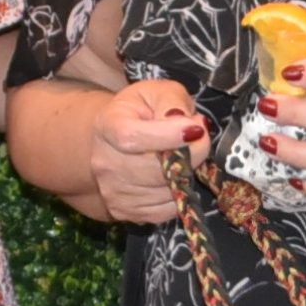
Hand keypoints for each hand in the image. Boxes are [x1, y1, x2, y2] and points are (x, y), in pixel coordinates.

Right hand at [90, 76, 210, 222]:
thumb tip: (191, 126)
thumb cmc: (140, 113)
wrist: (116, 142)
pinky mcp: (129, 213)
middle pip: (155, 170)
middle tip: (200, 138)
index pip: (132, 137)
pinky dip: (180, 192)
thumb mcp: (156, 92)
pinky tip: (174, 175)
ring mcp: (115, 192)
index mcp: (107, 126)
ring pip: (168, 191)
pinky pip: (169, 209)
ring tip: (183, 154)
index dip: (168, 135)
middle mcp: (105, 163)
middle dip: (191, 154)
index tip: (196, 128)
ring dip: (187, 174)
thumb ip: (172, 101)